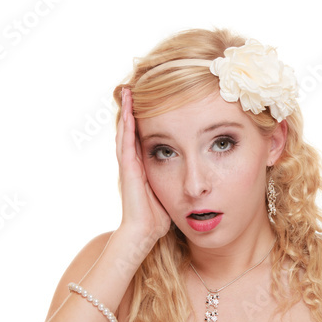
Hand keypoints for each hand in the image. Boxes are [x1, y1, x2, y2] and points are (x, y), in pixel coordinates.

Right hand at [115, 88, 170, 245]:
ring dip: (126, 112)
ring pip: (126, 132)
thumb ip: (178, 181)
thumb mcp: (172, 193)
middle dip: (132, 110)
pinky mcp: (128, 169)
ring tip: (127, 92)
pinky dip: (126, 126)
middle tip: (133, 89)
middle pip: (132, 130)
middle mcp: (134, 163)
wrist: (144, 233)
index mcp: (144, 167)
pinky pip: (126, 142)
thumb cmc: (158, 218)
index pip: (144, 138)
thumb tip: (195, 177)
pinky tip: (127, 111)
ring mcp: (129, 166)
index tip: (149, 103)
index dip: (145, 121)